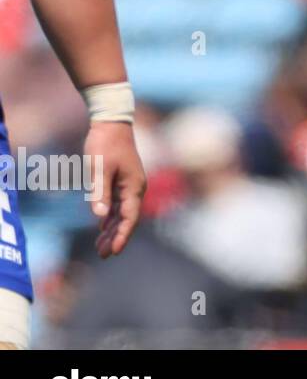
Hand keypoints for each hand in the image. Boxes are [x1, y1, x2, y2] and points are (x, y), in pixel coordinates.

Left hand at [83, 122, 146, 258]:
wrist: (111, 123)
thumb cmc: (105, 144)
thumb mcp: (99, 168)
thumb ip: (100, 192)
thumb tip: (99, 217)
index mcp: (133, 186)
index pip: (130, 217)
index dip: (122, 236)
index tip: (114, 252)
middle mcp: (134, 188)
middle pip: (127, 219)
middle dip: (116, 237)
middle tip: (103, 255)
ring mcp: (129, 185)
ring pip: (121, 213)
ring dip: (112, 230)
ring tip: (101, 248)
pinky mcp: (121, 181)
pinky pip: (117, 205)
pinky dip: (110, 218)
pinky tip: (102, 227)